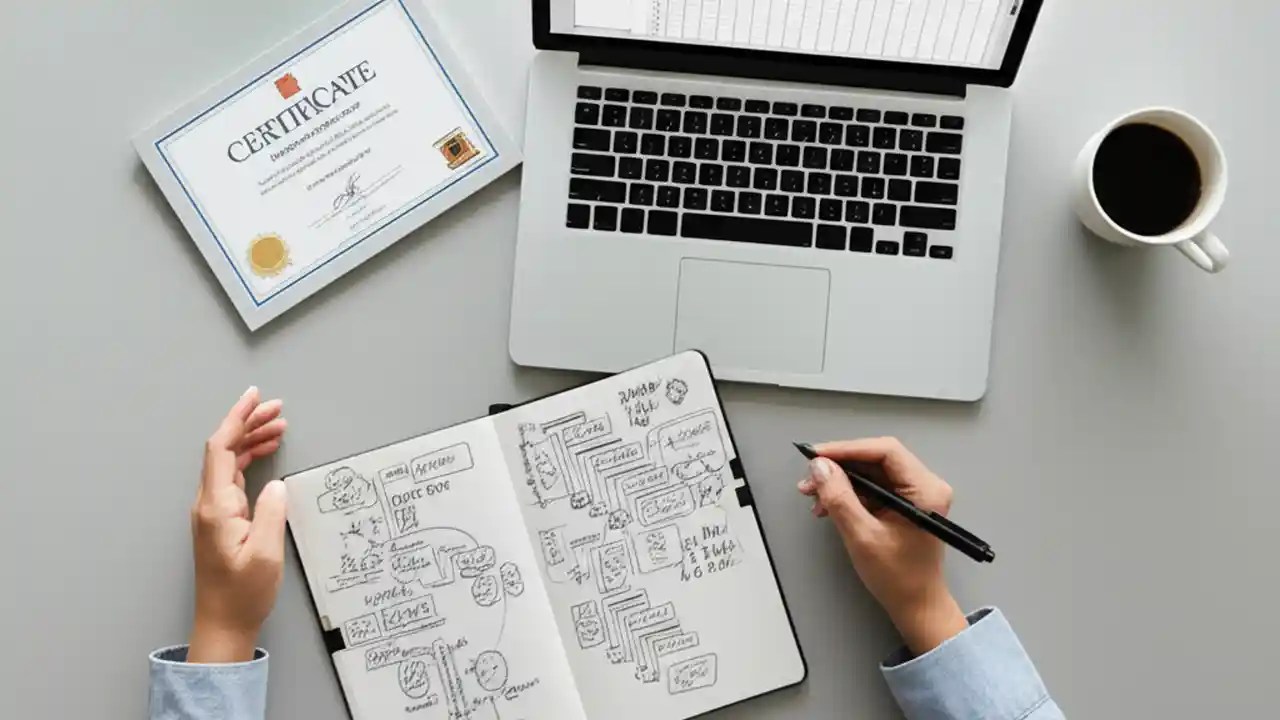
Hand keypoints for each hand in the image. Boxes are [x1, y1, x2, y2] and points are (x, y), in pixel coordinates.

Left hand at [188, 387, 288, 662]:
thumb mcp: (266, 554)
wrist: (223, 624)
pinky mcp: (220, 520)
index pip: (221, 449)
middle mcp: (208, 504)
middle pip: (224, 450)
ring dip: (251, 440)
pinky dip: (250, 460)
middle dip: (249, 424)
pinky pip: (232, 478)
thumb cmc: (243, 593)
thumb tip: (276, 484)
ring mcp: (212, 512)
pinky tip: (266, 454)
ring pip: (228, 462)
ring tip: (279, 427)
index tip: (254, 398)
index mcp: (216, 507)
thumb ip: (272, 513)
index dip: (236, 419)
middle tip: (278, 409)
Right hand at [798, 437, 967, 654]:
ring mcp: (913, 494)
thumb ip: (840, 499)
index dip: (847, 449)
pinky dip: (847, 493)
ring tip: (813, 495)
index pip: (884, 452)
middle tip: (810, 478)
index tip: (817, 456)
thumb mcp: (862, 537)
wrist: (916, 606)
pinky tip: (827, 505)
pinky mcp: (902, 503)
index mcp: (925, 490)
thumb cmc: (899, 578)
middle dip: (839, 467)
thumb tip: (820, 468)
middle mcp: (924, 486)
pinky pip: (871, 487)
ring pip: (870, 473)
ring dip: (839, 481)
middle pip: (875, 459)